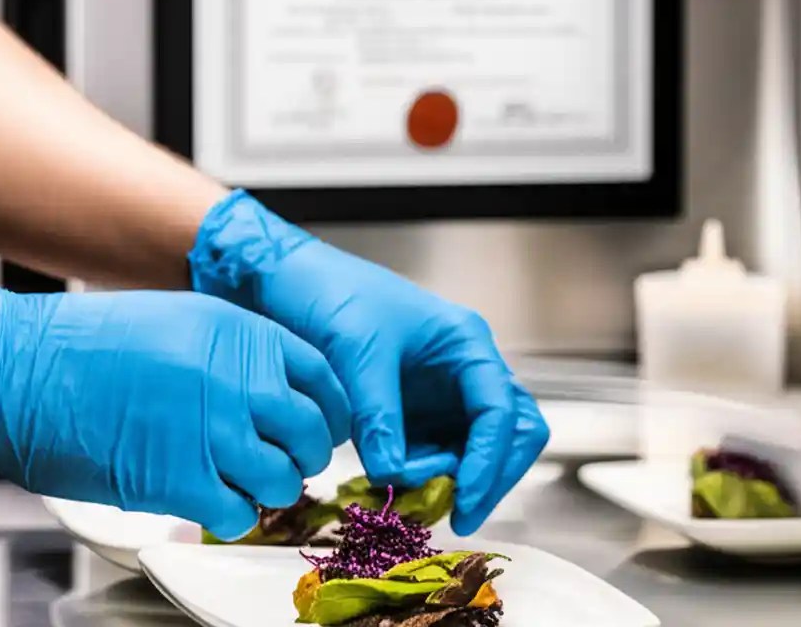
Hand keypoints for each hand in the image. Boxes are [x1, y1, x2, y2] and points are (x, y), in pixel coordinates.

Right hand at [0, 288, 350, 539]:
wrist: (19, 369)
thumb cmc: (85, 344)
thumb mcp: (181, 321)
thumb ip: (233, 352)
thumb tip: (271, 387)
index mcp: (242, 335)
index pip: (324, 380)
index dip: (329, 411)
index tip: (322, 427)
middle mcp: (239, 380)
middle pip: (314, 433)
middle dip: (305, 455)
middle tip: (285, 461)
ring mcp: (214, 432)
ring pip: (284, 480)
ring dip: (270, 489)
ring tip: (245, 484)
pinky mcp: (182, 481)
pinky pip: (239, 513)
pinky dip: (233, 516)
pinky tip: (213, 503)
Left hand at [189, 192, 549, 534]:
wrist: (288, 283)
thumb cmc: (330, 296)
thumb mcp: (357, 354)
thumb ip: (378, 415)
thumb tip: (393, 474)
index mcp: (466, 344)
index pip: (503, 411)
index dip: (490, 461)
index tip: (463, 499)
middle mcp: (465, 371)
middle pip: (512, 433)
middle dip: (492, 475)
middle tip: (458, 516)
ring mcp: (443, 395)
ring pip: (478, 451)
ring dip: (456, 481)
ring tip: (413, 499)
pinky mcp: (415, 415)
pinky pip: (436, 457)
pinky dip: (424, 479)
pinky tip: (395, 487)